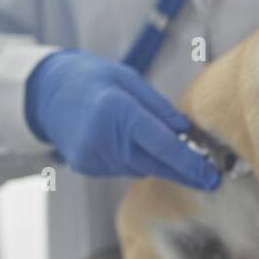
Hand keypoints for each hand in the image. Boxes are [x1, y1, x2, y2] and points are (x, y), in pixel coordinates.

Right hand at [25, 50, 219, 188]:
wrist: (46, 92)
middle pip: (155, 165)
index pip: (163, 145)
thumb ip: (158, 108)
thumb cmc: (93, 78)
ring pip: (140, 169)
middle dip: (184, 173)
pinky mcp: (87, 168)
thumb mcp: (129, 80)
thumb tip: (186, 132)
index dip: (191, 164)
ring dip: (160, 164)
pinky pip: (123, 169)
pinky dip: (136, 161)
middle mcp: (104, 139)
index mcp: (117, 111)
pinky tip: (136, 147)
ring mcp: (93, 158)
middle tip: (211, 180)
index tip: (212, 176)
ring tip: (175, 155)